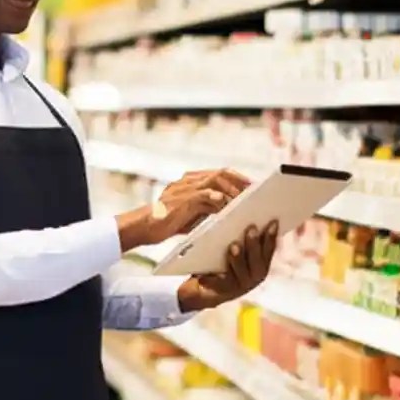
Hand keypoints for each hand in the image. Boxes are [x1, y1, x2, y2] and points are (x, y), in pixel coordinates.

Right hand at [116, 169, 250, 250]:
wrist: (143, 226)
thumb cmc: (167, 222)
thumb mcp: (192, 213)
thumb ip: (208, 207)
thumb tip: (228, 208)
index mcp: (190, 181)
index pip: (220, 173)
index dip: (238, 178)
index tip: (253, 187)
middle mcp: (188, 180)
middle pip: (221, 173)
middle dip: (240, 181)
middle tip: (255, 191)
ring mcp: (185, 188)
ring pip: (216, 181)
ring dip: (233, 190)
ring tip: (246, 200)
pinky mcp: (182, 200)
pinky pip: (205, 195)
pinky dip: (218, 199)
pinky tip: (228, 206)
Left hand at [177, 220, 278, 312]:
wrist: (203, 290)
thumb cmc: (219, 263)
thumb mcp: (232, 248)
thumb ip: (240, 236)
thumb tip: (242, 211)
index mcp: (260, 265)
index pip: (269, 249)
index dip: (272, 237)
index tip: (273, 221)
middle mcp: (254, 277)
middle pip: (257, 261)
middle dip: (254, 245)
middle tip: (251, 229)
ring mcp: (240, 286)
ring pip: (241, 272)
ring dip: (238, 258)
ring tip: (233, 246)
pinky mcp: (224, 293)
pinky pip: (221, 284)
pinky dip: (215, 277)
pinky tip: (208, 271)